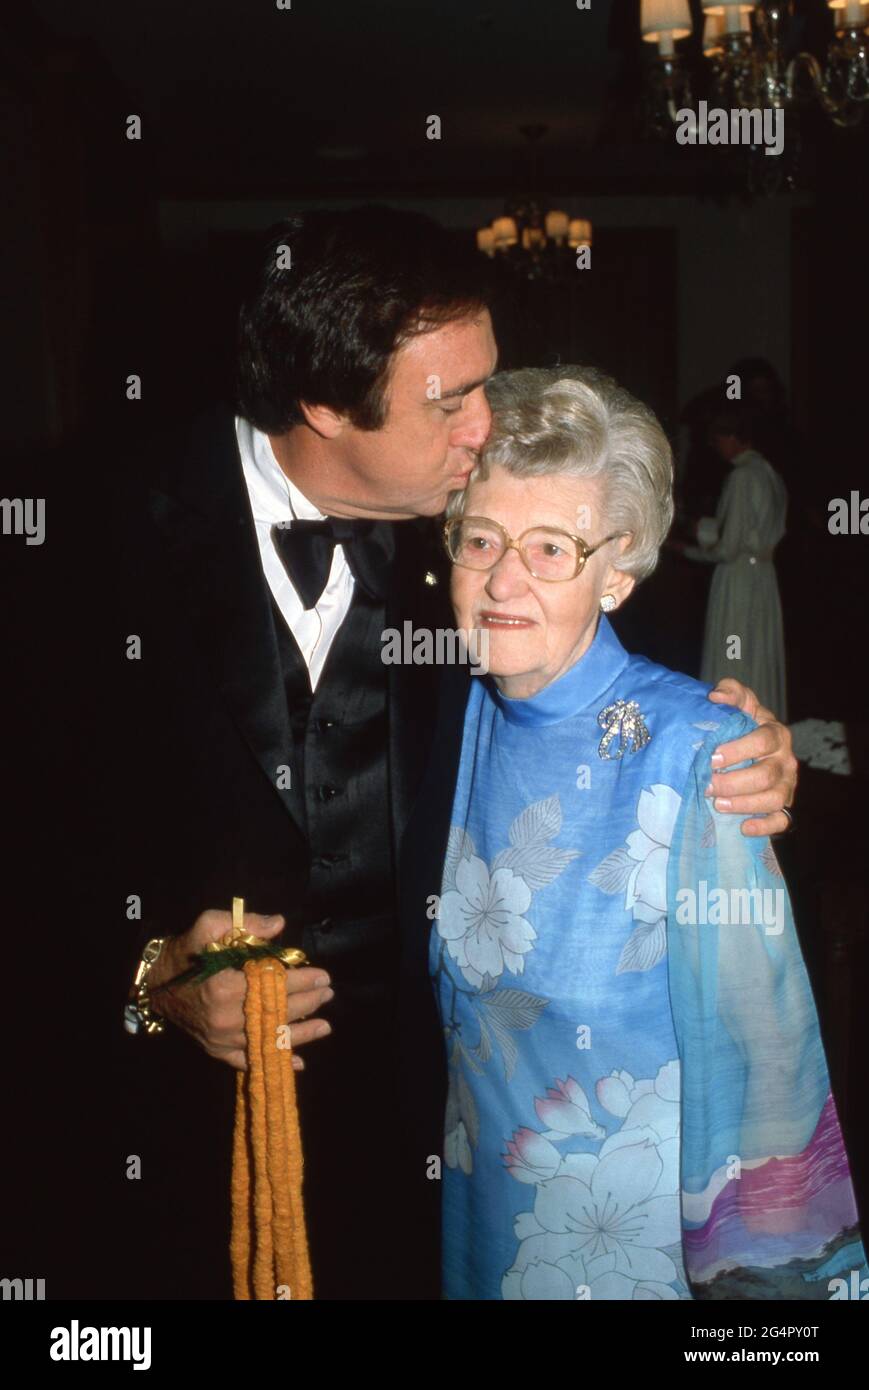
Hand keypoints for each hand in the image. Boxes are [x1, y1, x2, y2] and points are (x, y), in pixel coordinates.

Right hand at [146, 910, 332, 1070]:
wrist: (155, 983)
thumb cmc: (186, 950)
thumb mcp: (210, 925)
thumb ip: (246, 924)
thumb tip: (279, 925)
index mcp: (226, 986)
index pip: (275, 985)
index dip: (302, 980)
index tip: (323, 975)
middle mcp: (226, 1018)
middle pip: (276, 1011)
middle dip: (307, 1002)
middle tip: (328, 993)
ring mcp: (222, 1038)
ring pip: (269, 1039)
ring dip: (300, 1034)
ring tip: (325, 1026)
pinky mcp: (217, 1050)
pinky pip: (249, 1061)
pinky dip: (273, 1060)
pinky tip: (298, 1062)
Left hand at [706, 679, 796, 836]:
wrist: (749, 747)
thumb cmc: (741, 725)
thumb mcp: (738, 703)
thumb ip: (731, 692)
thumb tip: (716, 697)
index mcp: (776, 734)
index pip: (764, 741)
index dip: (739, 749)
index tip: (712, 756)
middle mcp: (785, 761)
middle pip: (766, 775)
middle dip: (734, 782)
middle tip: (707, 784)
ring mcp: (786, 785)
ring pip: (773, 799)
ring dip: (744, 804)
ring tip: (717, 804)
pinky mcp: (783, 806)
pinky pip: (781, 821)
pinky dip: (764, 827)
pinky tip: (743, 828)